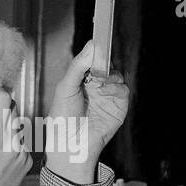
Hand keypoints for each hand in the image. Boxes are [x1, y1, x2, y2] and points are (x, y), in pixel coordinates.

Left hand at [44, 40, 129, 183]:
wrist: (70, 145)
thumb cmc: (62, 120)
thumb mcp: (65, 87)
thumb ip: (78, 66)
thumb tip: (92, 46)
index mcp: (81, 80)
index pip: (91, 59)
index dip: (94, 50)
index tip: (97, 40)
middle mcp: (95, 86)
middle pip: (106, 65)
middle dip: (103, 60)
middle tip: (97, 59)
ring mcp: (107, 96)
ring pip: (116, 75)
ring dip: (108, 75)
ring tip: (96, 82)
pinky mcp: (118, 106)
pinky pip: (123, 90)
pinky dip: (114, 87)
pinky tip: (102, 91)